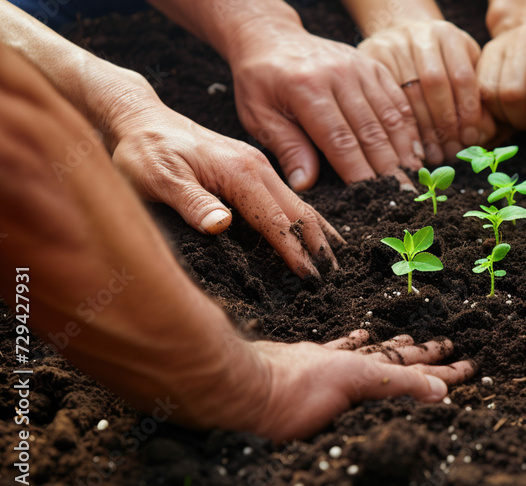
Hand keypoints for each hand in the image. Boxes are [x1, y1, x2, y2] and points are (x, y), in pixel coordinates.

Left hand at [111, 102, 342, 277]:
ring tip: (334, 260)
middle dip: (318, 244)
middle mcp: (257, 167)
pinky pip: (287, 197)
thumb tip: (223, 225)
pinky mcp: (252, 169)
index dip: (294, 250)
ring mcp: (257, 166)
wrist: (140, 117)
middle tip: (333, 276)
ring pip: (298, 204)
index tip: (309, 277)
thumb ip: (192, 202)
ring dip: (318, 232)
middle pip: (298, 211)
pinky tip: (315, 231)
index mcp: (240, 172)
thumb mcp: (158, 178)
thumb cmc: (144, 149)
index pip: (276, 219)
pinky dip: (305, 218)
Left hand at [229, 29, 421, 190]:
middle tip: (402, 195)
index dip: (358, 171)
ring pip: (390, 115)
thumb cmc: (261, 80)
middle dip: (388, 167)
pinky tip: (414, 150)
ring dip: (403, 150)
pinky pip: (397, 99)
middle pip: (371, 129)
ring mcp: (359, 68)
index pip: (339, 139)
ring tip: (413, 177)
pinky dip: (408, 127)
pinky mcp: (373, 65)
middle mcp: (338, 75)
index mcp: (306, 88)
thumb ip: (286, 147)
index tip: (370, 197)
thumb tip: (305, 183)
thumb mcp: (258, 114)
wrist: (271, 36)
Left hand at [237, 330, 473, 440]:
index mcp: (368, 372)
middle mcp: (354, 365)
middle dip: (428, 356)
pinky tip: (362, 334)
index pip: (415, 372)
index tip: (468, 366)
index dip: (443, 372)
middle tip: (452, 348)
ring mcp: (333, 364)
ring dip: (397, 348)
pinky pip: (341, 348)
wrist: (249, 386)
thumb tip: (439, 389)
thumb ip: (397, 384)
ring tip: (416, 339)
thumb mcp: (355, 387)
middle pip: (399, 358)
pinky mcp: (311, 364)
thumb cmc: (295, 392)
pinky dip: (355, 342)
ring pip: (374, 353)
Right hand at [359, 20, 493, 163]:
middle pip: (434, 84)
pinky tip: (412, 145)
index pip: (462, 76)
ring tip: (434, 154)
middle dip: (445, 121)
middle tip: (451, 149)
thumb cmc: (441, 61)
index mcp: (447, 36)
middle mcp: (419, 36)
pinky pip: (387, 100)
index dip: (468, 111)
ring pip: (408, 94)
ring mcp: (392, 47)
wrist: (402, 37)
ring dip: (423, 130)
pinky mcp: (371, 61)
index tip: (471, 138)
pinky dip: (401, 127)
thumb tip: (483, 134)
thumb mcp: (464, 68)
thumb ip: (477, 97)